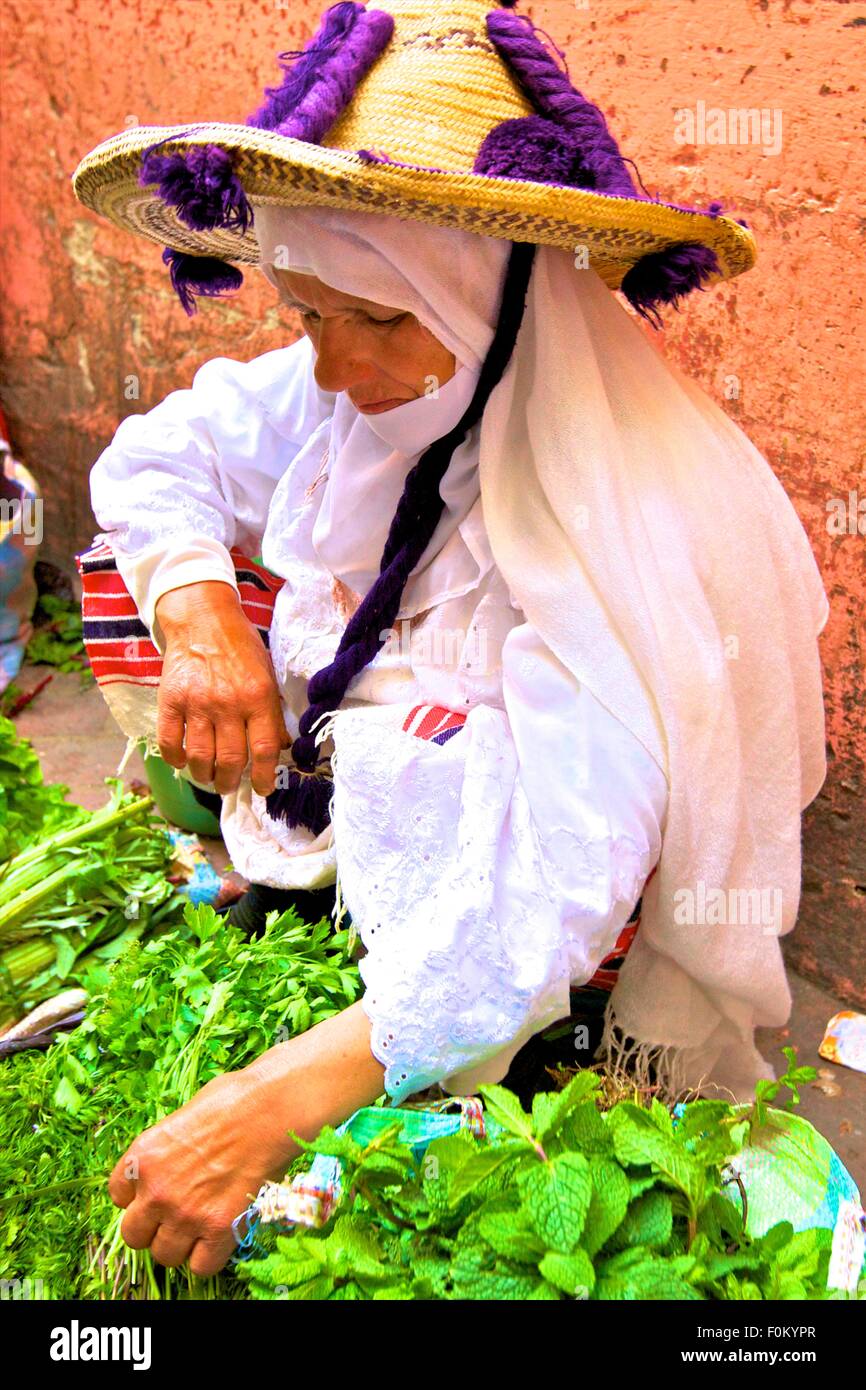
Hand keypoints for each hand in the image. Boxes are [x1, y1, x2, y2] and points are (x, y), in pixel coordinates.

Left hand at [108, 1068, 288, 1276]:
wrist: (269, 1109)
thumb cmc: (232, 1101)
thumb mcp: (182, 1117)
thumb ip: (167, 1151)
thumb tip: (174, 1164)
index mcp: (143, 1157)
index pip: (118, 1196)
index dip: (140, 1197)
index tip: (158, 1192)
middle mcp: (156, 1190)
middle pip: (134, 1235)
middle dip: (154, 1228)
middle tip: (178, 1214)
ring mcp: (186, 1213)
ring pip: (165, 1255)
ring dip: (181, 1244)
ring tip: (202, 1225)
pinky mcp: (219, 1229)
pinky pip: (201, 1266)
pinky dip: (210, 1256)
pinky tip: (221, 1234)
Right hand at [154, 580, 289, 795]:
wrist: (202, 619)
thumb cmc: (240, 648)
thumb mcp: (267, 676)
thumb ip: (272, 712)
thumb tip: (278, 746)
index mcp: (258, 697)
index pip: (264, 750)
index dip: (265, 777)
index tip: (263, 788)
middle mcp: (229, 704)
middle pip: (231, 760)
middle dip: (232, 782)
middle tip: (231, 785)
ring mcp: (197, 703)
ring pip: (201, 758)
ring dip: (206, 776)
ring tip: (210, 777)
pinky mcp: (170, 701)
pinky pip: (170, 742)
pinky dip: (176, 759)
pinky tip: (184, 761)